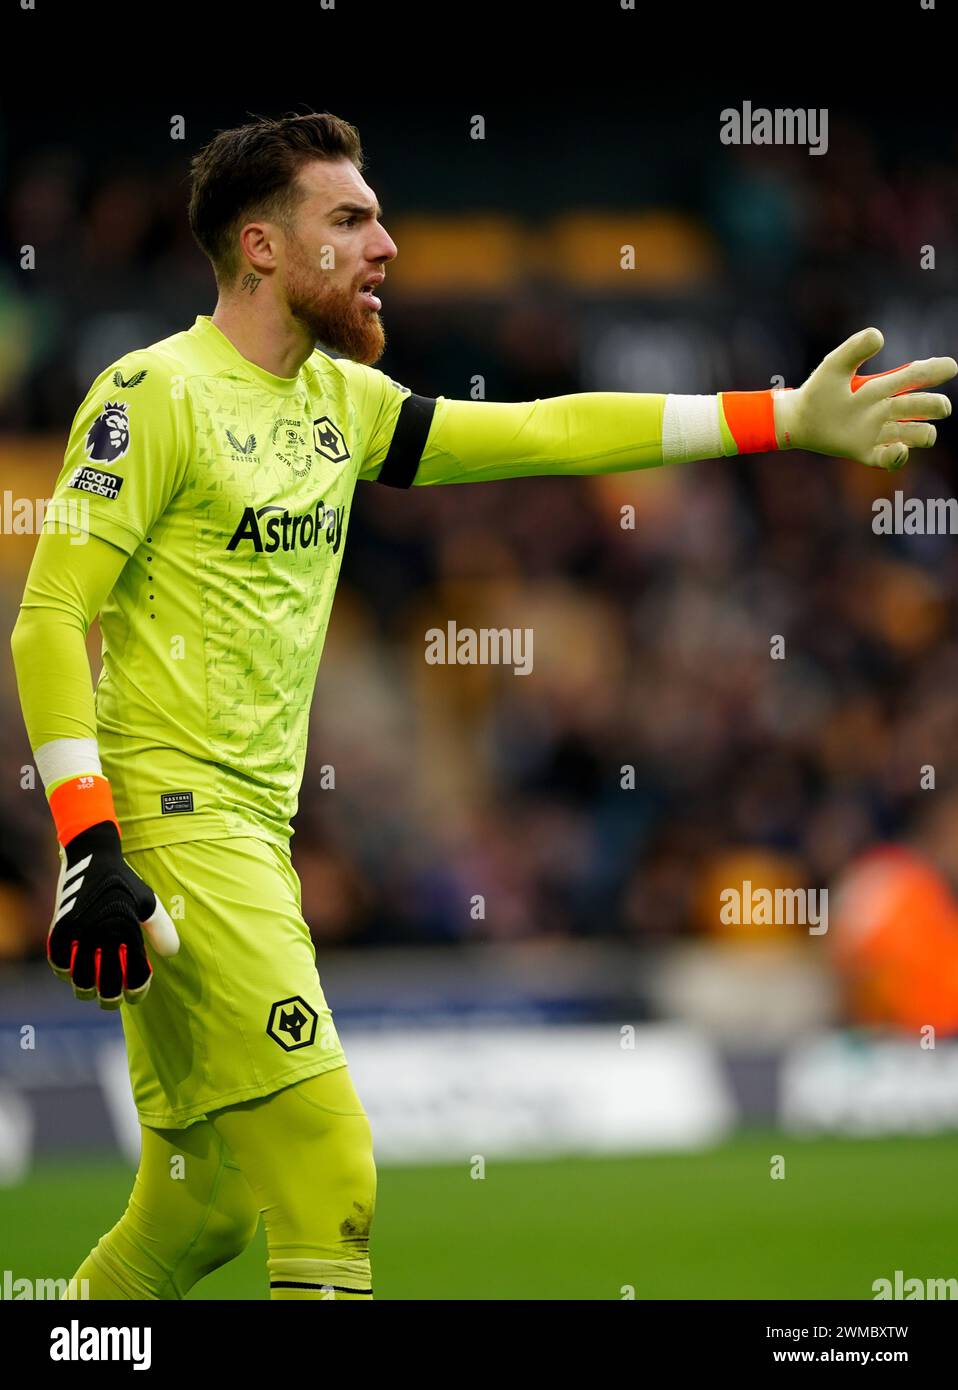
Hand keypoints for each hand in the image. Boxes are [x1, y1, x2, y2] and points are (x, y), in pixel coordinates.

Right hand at [48, 821, 179, 1009]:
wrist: (92, 856)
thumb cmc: (124, 883)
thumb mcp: (148, 902)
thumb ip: (161, 929)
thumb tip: (171, 954)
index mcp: (127, 928)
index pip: (134, 973)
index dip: (137, 990)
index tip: (136, 995)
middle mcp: (103, 932)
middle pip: (105, 983)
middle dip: (110, 999)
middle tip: (112, 1001)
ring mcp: (80, 931)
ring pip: (80, 978)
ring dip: (86, 988)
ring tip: (91, 990)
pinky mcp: (60, 927)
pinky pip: (58, 961)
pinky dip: (64, 971)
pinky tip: (72, 972)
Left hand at [773, 327, 955, 470]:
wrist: (798, 420)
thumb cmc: (819, 390)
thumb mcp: (834, 366)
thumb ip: (854, 349)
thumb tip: (880, 336)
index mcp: (885, 387)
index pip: (918, 377)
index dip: (936, 371)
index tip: (949, 367)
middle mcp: (889, 410)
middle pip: (928, 407)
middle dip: (936, 406)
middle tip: (937, 406)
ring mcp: (881, 433)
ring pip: (921, 435)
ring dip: (923, 433)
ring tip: (906, 432)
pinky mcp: (868, 453)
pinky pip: (892, 460)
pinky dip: (899, 456)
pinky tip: (894, 449)